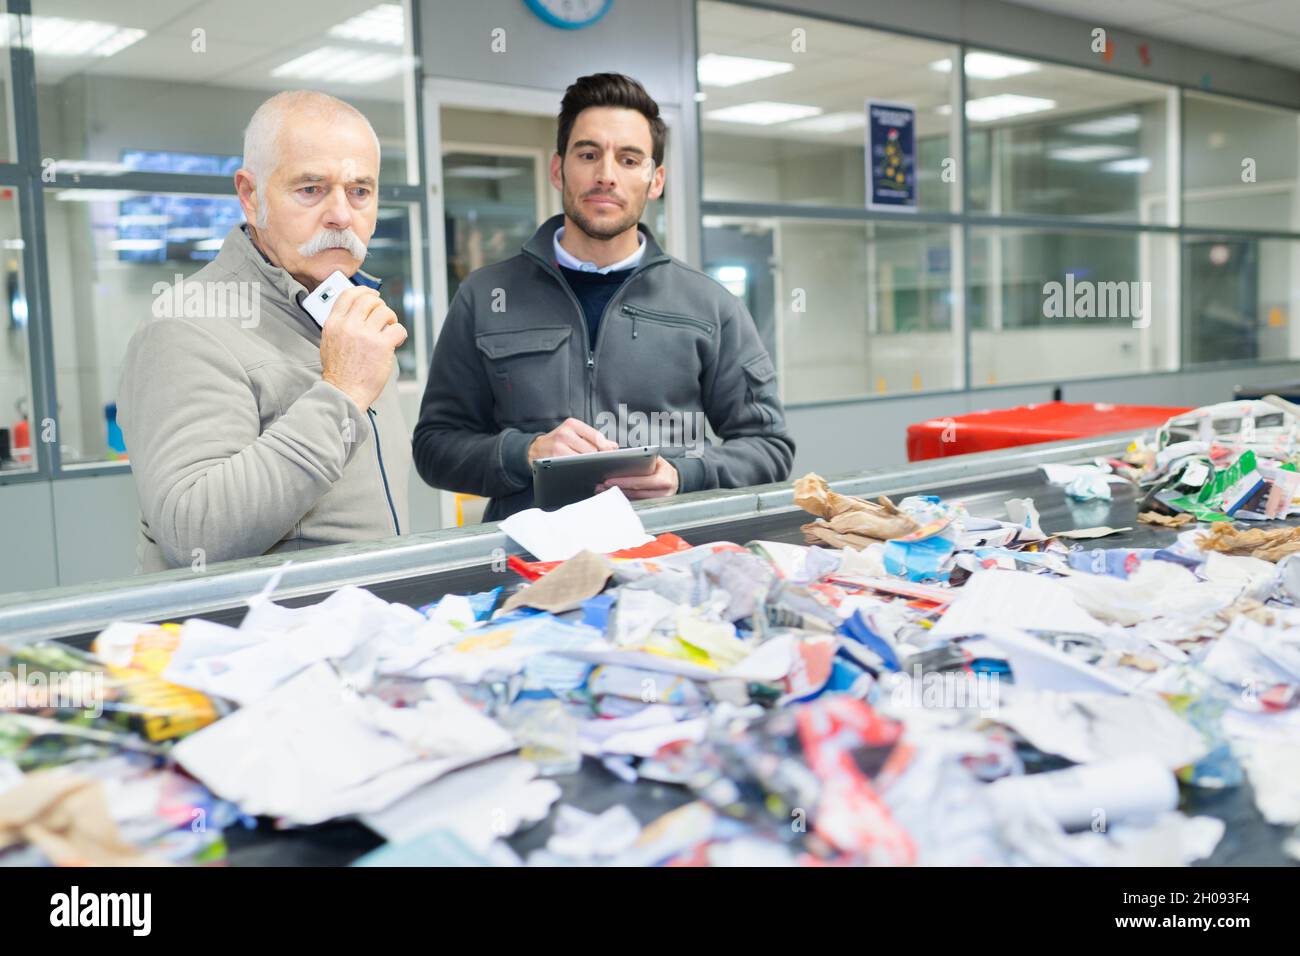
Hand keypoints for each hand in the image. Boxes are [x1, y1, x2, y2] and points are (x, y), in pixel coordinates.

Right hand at [319, 286, 406, 410]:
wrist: (343, 392)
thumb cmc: (339, 372)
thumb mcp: (329, 342)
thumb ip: (340, 326)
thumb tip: (356, 313)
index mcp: (334, 324)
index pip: (348, 294)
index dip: (364, 290)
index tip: (373, 294)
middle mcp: (348, 325)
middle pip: (369, 299)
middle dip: (380, 304)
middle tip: (384, 315)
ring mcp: (365, 334)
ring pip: (385, 311)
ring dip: (391, 318)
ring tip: (390, 328)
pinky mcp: (381, 345)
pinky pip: (398, 328)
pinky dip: (400, 333)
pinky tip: (397, 340)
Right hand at [528, 417, 617, 461]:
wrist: (536, 448)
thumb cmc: (559, 440)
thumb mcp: (575, 433)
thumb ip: (594, 438)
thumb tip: (613, 446)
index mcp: (572, 424)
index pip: (595, 436)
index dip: (605, 446)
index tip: (610, 453)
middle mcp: (564, 434)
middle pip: (591, 450)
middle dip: (597, 457)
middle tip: (600, 460)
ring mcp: (558, 448)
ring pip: (583, 459)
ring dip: (589, 464)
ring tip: (589, 464)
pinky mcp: (554, 460)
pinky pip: (573, 467)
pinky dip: (579, 468)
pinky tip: (579, 468)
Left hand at [597, 456, 678, 499]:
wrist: (674, 479)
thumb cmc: (662, 468)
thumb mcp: (655, 460)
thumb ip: (641, 459)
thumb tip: (618, 456)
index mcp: (665, 479)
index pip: (640, 481)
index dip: (623, 481)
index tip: (608, 480)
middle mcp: (664, 492)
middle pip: (636, 492)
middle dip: (617, 488)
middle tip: (602, 485)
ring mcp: (660, 502)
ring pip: (635, 500)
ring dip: (618, 494)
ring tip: (604, 490)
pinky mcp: (654, 507)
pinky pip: (637, 504)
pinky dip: (624, 499)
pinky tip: (614, 495)